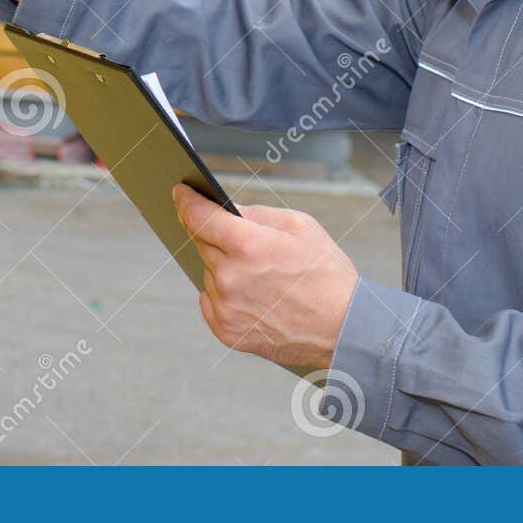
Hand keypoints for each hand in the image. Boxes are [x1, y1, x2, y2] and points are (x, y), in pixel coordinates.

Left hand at [172, 184, 358, 370]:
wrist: (343, 329)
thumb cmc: (326, 273)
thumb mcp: (299, 226)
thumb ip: (255, 214)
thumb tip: (225, 210)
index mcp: (247, 246)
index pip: (198, 216)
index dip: (186, 200)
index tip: (180, 192)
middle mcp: (229, 278)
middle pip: (201, 242)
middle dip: (214, 234)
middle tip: (236, 236)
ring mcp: (226, 308)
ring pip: (208, 272)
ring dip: (222, 265)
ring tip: (257, 272)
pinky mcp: (226, 331)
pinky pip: (210, 300)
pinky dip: (223, 292)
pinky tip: (251, 293)